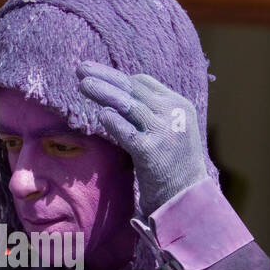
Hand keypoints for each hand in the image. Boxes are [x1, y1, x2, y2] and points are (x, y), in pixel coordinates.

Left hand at [76, 61, 207, 214]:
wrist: (187, 200)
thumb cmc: (174, 167)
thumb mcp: (172, 131)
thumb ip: (153, 113)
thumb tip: (122, 94)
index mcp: (180, 106)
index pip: (145, 83)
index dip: (120, 79)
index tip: (100, 78)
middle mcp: (173, 114)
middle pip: (133, 88)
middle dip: (106, 77)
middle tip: (82, 69)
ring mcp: (163, 132)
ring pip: (127, 104)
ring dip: (102, 92)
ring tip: (82, 84)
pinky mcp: (151, 152)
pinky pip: (126, 131)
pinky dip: (112, 121)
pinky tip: (99, 115)